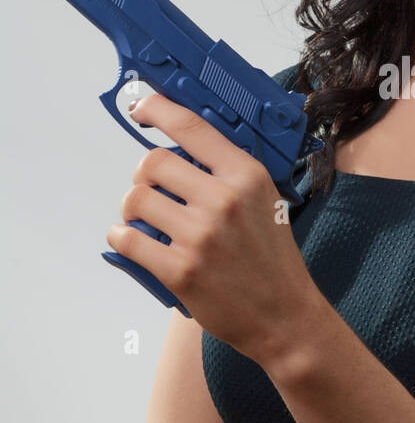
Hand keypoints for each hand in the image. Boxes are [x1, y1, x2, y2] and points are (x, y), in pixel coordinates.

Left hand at [105, 91, 317, 364]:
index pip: (191, 126)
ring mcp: (200, 236)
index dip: (157, 109)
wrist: (284, 316)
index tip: (141, 106)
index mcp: (247, 176)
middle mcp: (224, 200)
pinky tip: (132, 240)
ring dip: (132, 208)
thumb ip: (229, 173)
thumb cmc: (272, 259)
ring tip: (146, 220)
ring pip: (135, 199)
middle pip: (153, 162)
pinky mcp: (181, 270)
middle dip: (144, 175)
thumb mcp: (266, 201)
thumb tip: (183, 147)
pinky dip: (121, 237)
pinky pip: (127, 239)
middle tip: (153, 190)